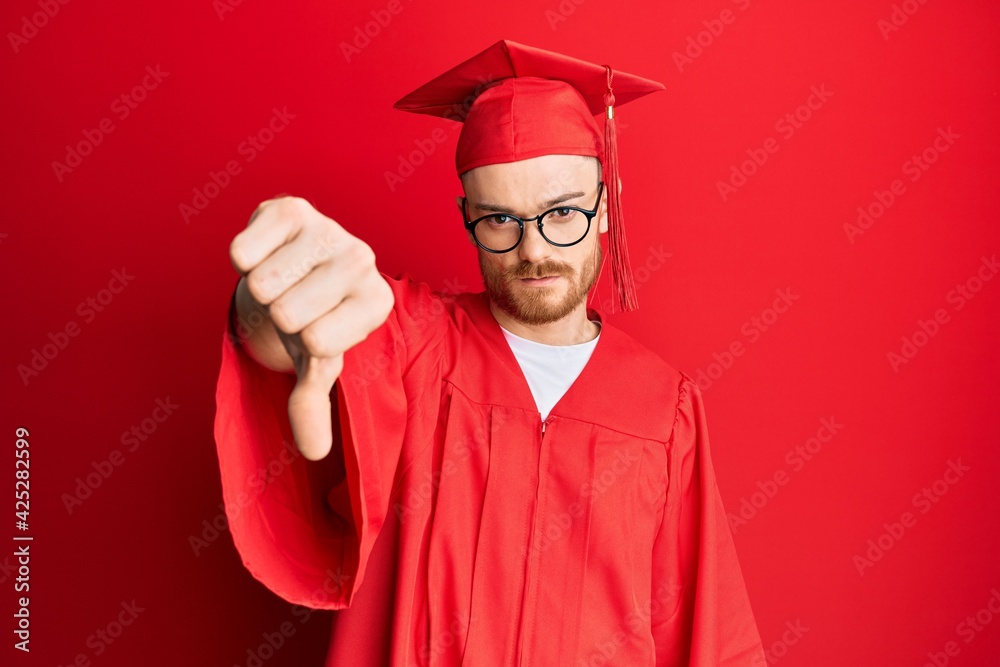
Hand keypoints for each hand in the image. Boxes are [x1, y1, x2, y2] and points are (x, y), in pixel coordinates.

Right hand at [229, 196, 393, 459]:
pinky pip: (242, 251)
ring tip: (282, 281)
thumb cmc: (308, 321)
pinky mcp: (291, 207)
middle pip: (287, 312)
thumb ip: (313, 404)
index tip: (313, 331)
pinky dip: (243, 260)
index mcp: (378, 302)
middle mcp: (364, 259)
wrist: (289, 270)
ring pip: (263, 282)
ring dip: (260, 288)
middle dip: (278, 315)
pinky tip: (267, 254)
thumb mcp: (313, 363)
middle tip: (292, 304)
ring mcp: (329, 228)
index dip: (301, 344)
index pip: (318, 341)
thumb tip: (314, 451)